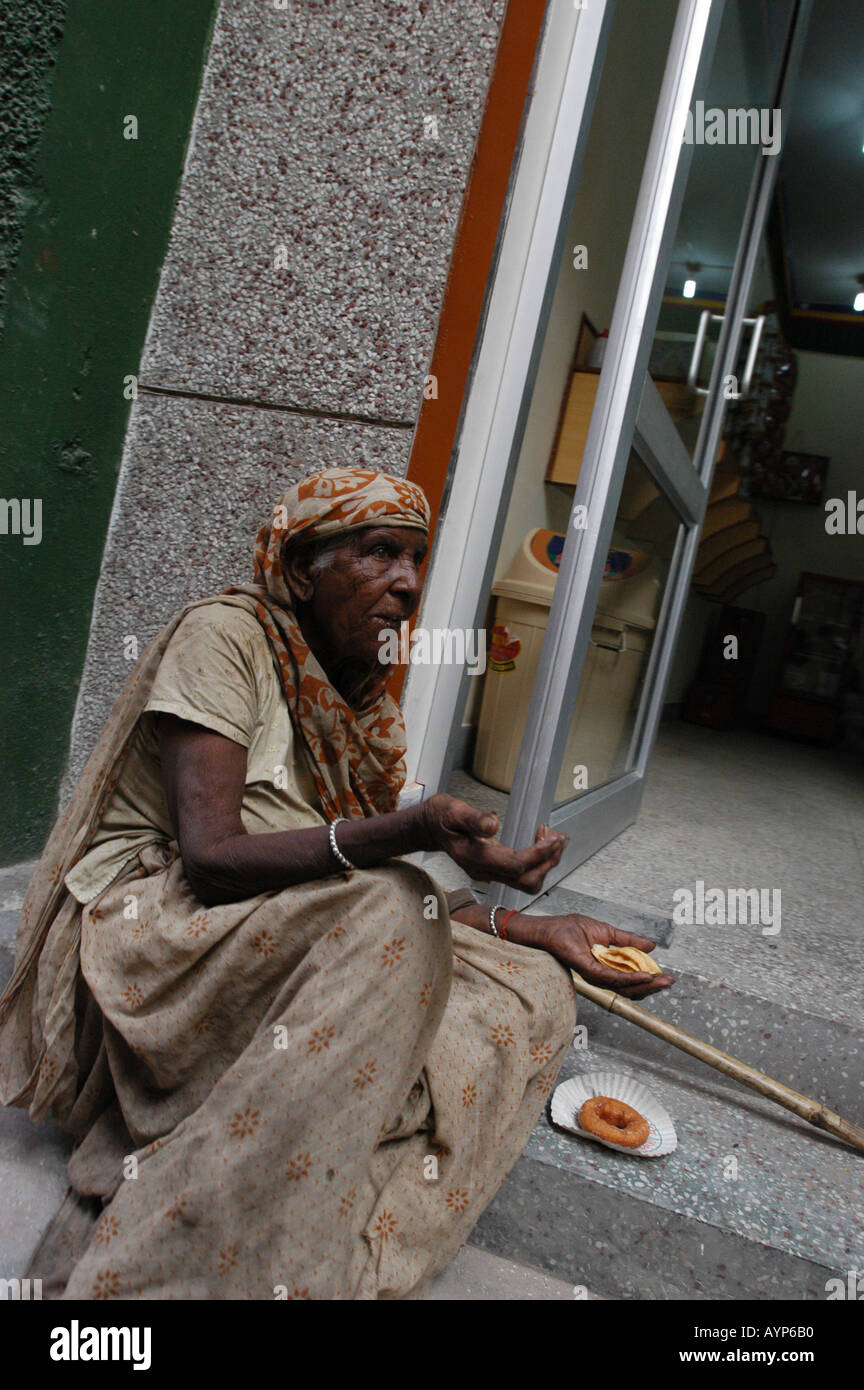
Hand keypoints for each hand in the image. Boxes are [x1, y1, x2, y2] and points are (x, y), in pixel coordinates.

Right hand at [423, 794, 566, 894]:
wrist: (430, 828)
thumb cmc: (441, 818)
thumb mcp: (453, 811)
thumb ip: (474, 819)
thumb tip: (493, 823)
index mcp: (476, 858)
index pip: (515, 865)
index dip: (538, 854)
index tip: (553, 838)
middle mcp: (484, 871)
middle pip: (527, 880)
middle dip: (548, 861)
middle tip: (559, 838)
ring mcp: (489, 873)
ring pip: (527, 881)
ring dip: (546, 863)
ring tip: (554, 839)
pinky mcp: (494, 870)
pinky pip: (522, 873)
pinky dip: (537, 859)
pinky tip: (540, 839)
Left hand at [541, 913, 674, 998]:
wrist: (550, 929)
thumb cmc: (570, 930)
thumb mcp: (607, 932)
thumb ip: (628, 941)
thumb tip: (651, 945)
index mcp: (606, 967)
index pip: (631, 980)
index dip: (649, 980)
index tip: (666, 977)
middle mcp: (601, 976)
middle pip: (631, 988)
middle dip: (652, 986)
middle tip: (669, 981)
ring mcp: (595, 975)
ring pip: (625, 987)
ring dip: (646, 984)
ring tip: (662, 980)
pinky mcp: (589, 971)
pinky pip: (613, 978)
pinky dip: (630, 978)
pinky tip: (644, 975)